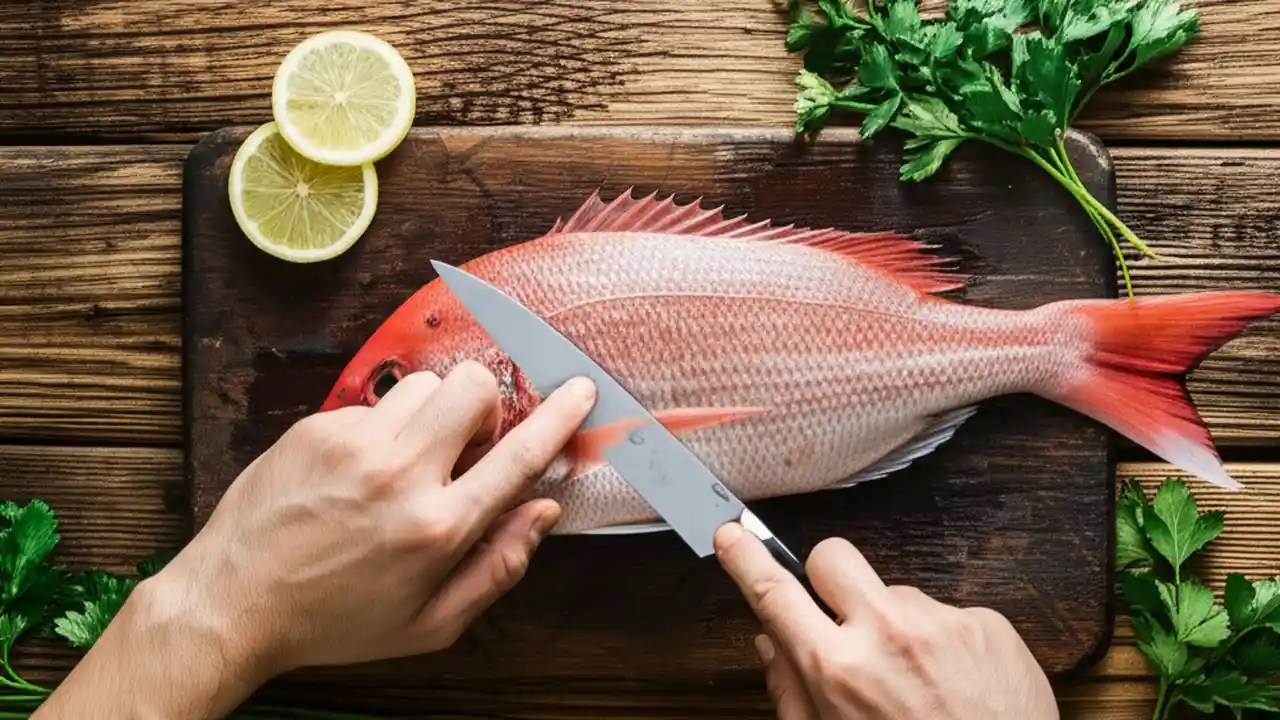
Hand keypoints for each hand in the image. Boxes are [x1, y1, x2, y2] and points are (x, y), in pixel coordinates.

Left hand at [36, 362, 595, 718]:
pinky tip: (359, 471)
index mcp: (438, 528)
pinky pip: (375, 403)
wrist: (234, 601)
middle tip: (468, 444)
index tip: (578, 391)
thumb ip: (498, 568)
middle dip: (487, 406)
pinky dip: (383, 428)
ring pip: (427, 384)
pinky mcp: (317, 427)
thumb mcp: (430, 626)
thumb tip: (543, 513)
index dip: (559, 417)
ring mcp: (354, 443)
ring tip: (410, 457)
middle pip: (474, 387)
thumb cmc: (335, 621)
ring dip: (435, 413)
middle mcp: (400, 475)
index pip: (519, 455)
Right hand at [714, 524, 1057, 719]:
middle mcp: (887, 634)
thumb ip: (793, 693)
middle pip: (833, 556)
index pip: (774, 593)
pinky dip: (944, 643)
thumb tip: (771, 643)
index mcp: (837, 671)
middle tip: (838, 615)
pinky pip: (947, 614)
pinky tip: (955, 685)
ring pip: (895, 593)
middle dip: (827, 578)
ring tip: (918, 681)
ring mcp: (941, 623)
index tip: (732, 534)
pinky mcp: (987, 623)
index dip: (745, 558)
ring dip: (895, 625)